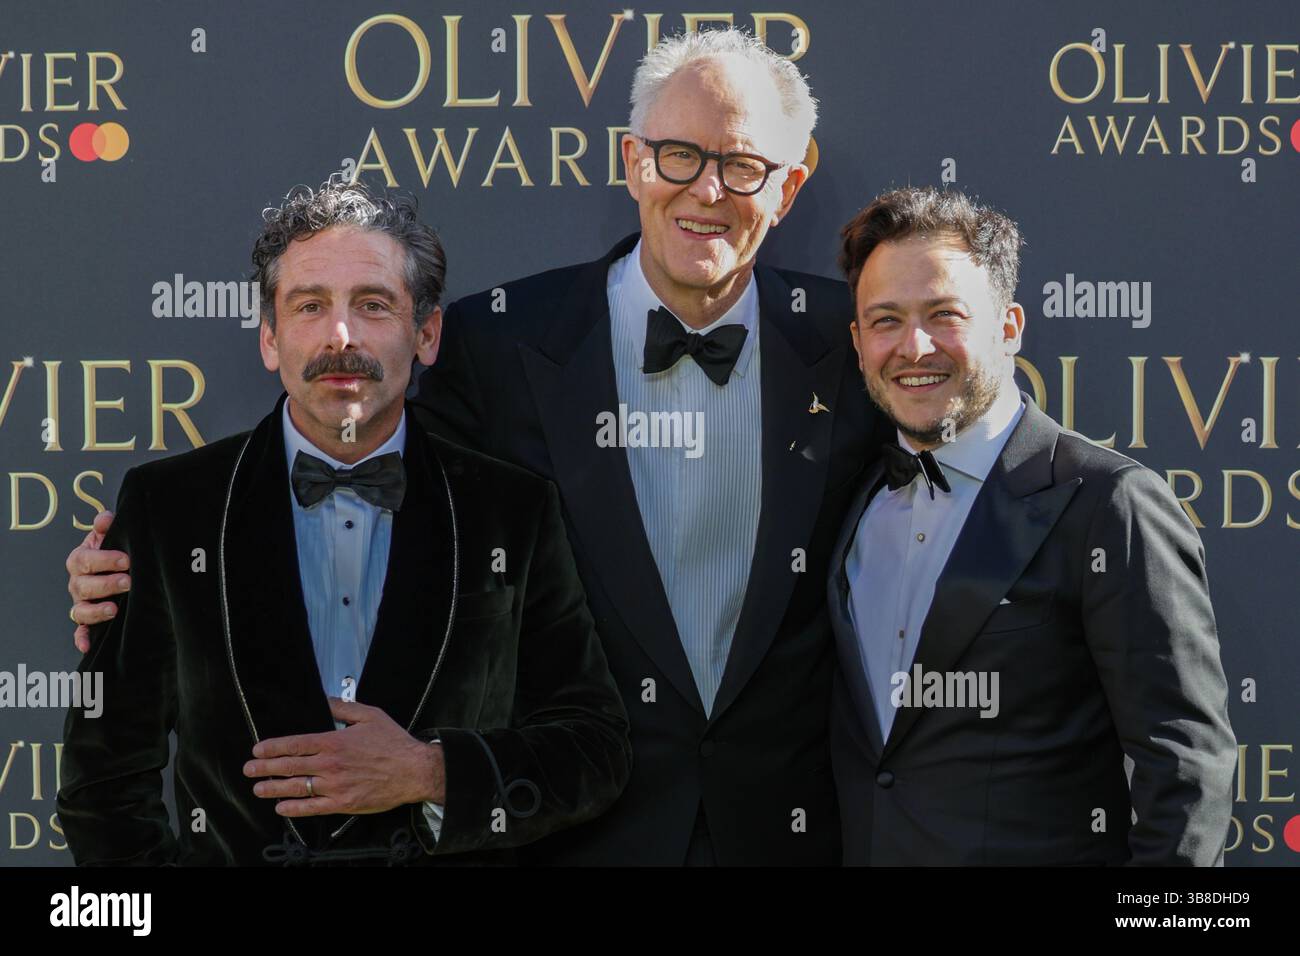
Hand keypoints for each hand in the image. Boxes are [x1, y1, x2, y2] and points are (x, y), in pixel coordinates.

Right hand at [66, 510, 130, 652]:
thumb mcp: (111, 537)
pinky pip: (80, 631)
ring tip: (114, 609)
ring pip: (81, 610)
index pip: (85, 560)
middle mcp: (77, 583)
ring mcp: (81, 602)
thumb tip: (105, 518)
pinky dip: (82, 639)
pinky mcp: (87, 620)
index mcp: (79, 560)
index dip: (105, 559)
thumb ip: (106, 527)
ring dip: (96, 611)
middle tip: (128, 582)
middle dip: (106, 584)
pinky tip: (87, 646)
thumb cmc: (113, 551)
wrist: (117, 568)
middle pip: (84, 586)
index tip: (127, 560)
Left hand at [243, 698, 444, 816]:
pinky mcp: (343, 803)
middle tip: (249, 769)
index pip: (295, 743)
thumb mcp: (371, 716)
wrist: (414, 771)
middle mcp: (331, 764)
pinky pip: (312, 808)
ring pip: (296, 787)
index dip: (273, 747)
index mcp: (334, 741)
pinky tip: (282, 807)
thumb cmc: (395, 744)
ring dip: (273, 788)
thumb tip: (326, 700)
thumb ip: (345, 707)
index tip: (258, 748)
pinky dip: (294, 808)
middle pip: (289, 766)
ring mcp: (335, 786)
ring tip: (258, 788)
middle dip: (265, 767)